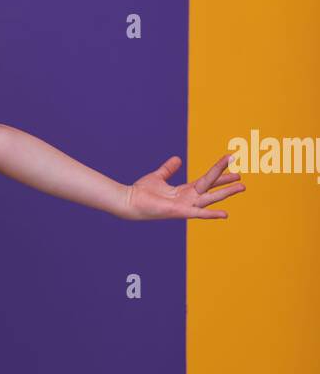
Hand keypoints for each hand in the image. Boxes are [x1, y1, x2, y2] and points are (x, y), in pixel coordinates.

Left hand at [122, 153, 245, 220]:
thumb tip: (177, 159)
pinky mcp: (180, 212)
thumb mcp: (159, 176)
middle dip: (227, 184)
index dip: (219, 172)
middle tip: (243, 180)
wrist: (129, 201)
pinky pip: (199, 213)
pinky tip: (225, 214)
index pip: (207, 181)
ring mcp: (185, 206)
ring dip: (226, 193)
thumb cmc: (142, 192)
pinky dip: (211, 214)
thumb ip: (168, 169)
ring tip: (242, 187)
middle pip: (212, 189)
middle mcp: (188, 199)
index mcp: (184, 191)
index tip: (232, 162)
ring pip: (210, 198)